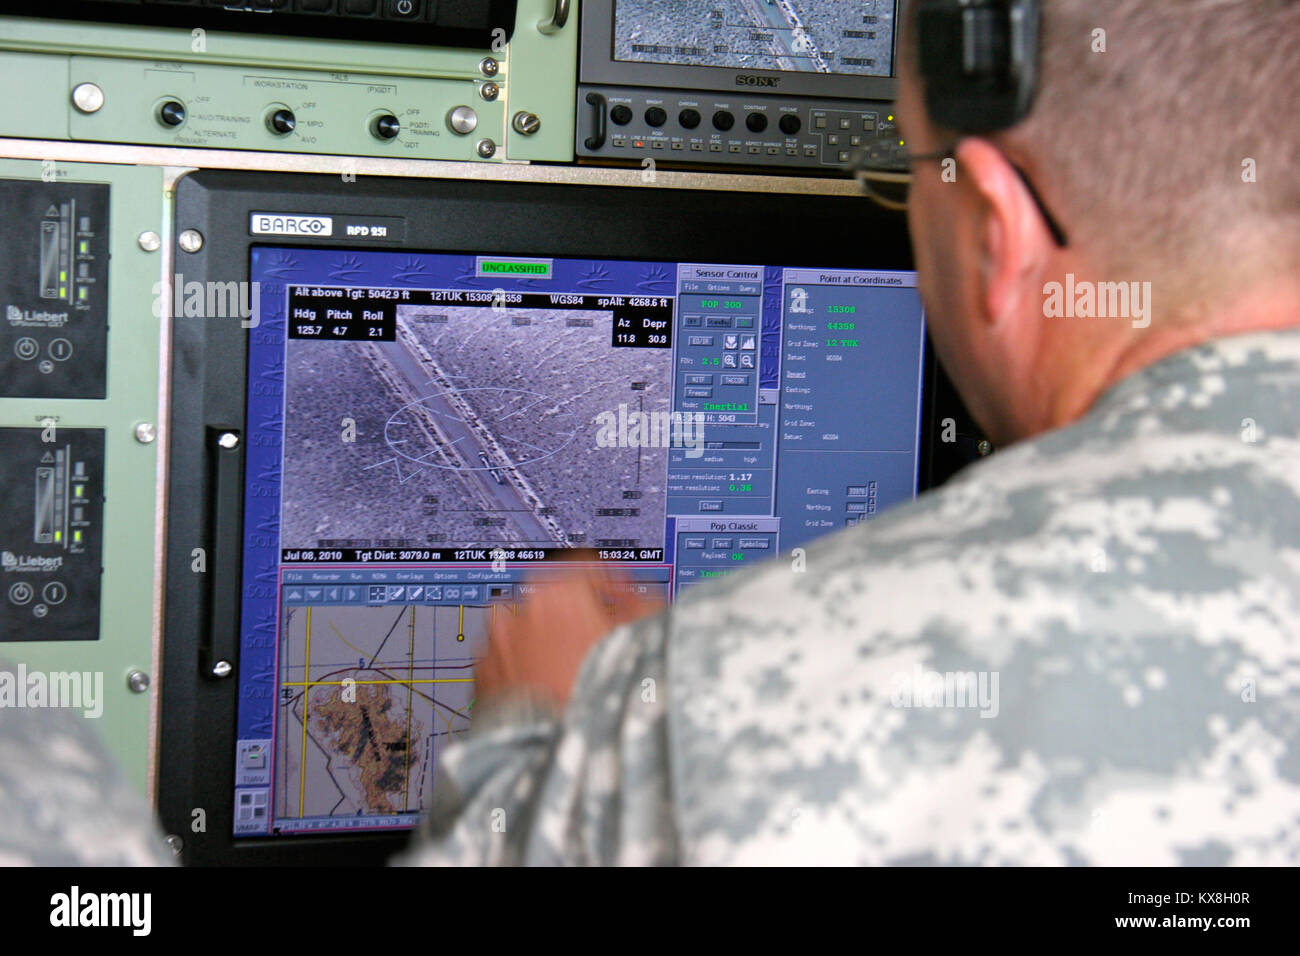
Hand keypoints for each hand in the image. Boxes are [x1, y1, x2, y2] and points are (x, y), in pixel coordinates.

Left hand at [476, 561, 663, 709]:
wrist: (547, 757)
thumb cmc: (593, 701)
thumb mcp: (641, 643)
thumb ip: (644, 605)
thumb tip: (640, 598)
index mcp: (555, 591)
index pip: (590, 566)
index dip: (616, 583)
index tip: (626, 601)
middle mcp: (515, 609)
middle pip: (555, 598)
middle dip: (577, 614)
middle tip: (600, 642)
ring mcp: (492, 645)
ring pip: (527, 629)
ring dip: (547, 641)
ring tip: (571, 672)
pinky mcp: (479, 680)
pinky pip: (507, 660)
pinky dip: (525, 668)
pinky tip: (549, 691)